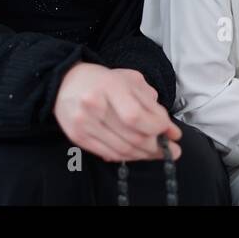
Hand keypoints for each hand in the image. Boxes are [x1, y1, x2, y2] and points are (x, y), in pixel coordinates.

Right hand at [53, 63, 181, 162]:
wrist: (66, 82)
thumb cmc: (104, 80)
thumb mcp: (131, 81)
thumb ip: (153, 105)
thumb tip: (172, 132)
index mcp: (110, 86)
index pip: (136, 116)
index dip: (158, 128)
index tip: (171, 131)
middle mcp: (95, 105)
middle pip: (132, 137)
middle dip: (157, 147)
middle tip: (173, 150)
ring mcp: (84, 124)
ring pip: (123, 150)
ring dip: (145, 155)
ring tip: (158, 153)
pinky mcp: (78, 138)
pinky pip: (110, 155)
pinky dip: (128, 157)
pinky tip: (138, 153)